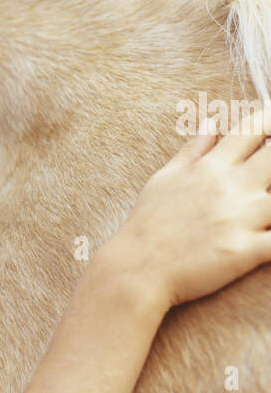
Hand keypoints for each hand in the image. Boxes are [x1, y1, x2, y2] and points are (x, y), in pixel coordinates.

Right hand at [105, 117, 270, 310]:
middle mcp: (230, 187)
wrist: (135, 270)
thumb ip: (193, 149)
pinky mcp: (245, 251)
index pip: (253, 128)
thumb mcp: (164, 178)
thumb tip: (211, 121)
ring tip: (269, 207)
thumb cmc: (147, 225)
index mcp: (211, 167)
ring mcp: (240, 219)